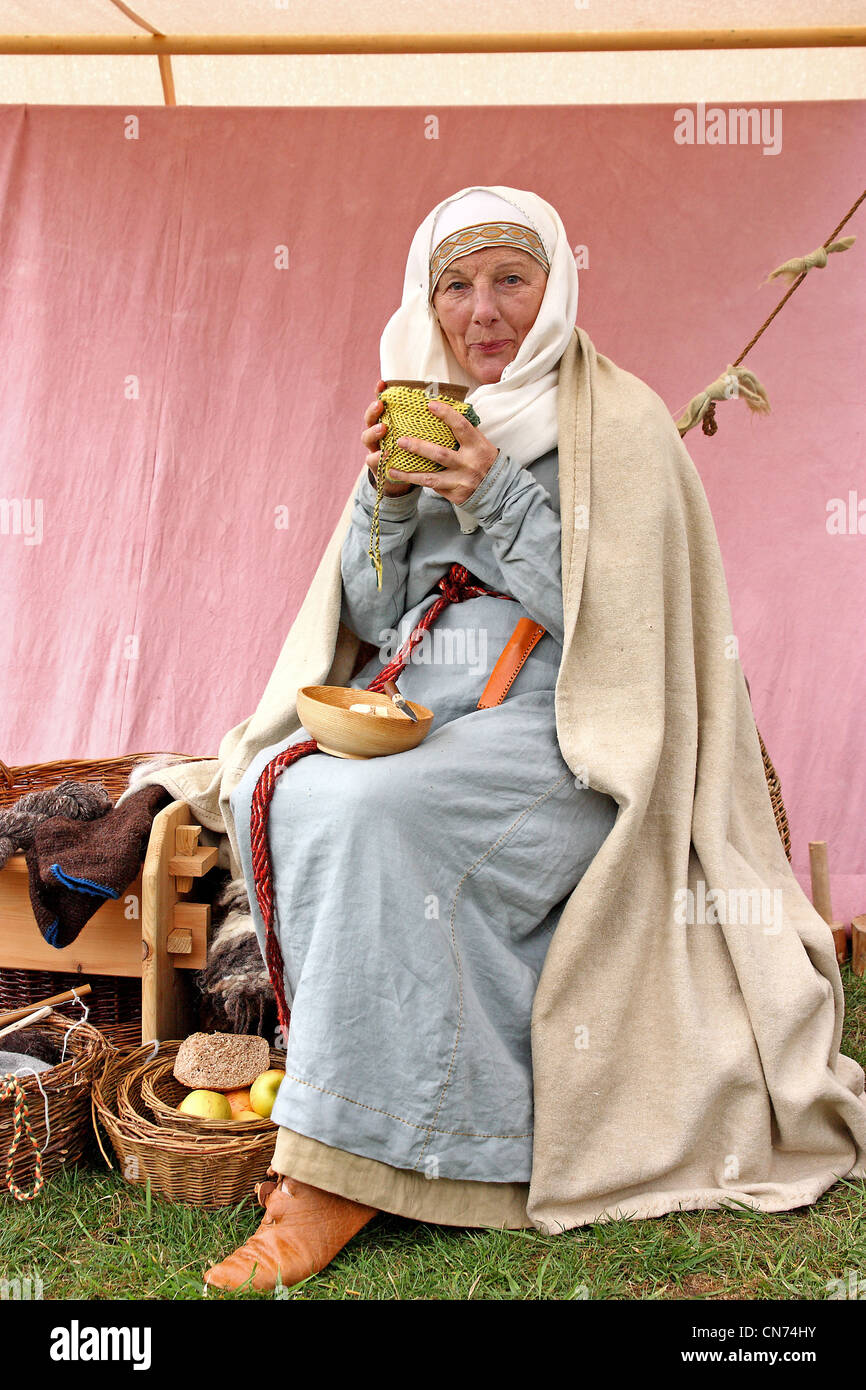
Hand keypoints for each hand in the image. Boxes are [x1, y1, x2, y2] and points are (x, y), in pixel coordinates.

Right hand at [361, 378, 412, 496]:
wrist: (403, 480)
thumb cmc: (413, 454)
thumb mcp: (416, 435)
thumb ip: (420, 421)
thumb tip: (438, 401)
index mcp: (387, 422)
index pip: (382, 404)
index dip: (379, 393)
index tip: (383, 383)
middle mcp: (377, 434)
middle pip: (369, 419)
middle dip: (373, 411)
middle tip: (380, 405)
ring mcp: (374, 448)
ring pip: (366, 438)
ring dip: (373, 431)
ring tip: (383, 428)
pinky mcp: (376, 465)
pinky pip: (373, 460)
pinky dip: (378, 457)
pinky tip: (384, 455)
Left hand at [388, 399, 498, 505]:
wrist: (498, 490)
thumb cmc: (485, 460)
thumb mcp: (480, 443)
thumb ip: (464, 432)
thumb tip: (442, 410)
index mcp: (477, 446)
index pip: (461, 426)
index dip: (446, 414)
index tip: (430, 404)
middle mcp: (469, 463)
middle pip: (440, 454)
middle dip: (418, 447)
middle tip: (400, 440)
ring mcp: (461, 481)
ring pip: (431, 478)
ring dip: (409, 474)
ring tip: (391, 469)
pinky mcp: (455, 495)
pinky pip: (433, 488)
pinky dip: (418, 482)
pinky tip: (403, 478)